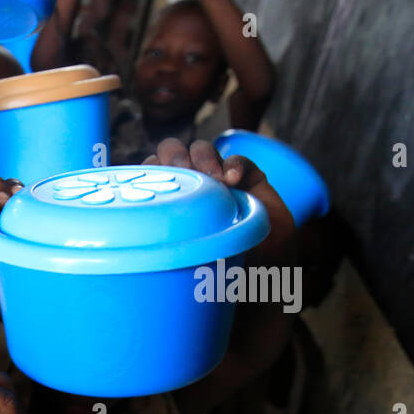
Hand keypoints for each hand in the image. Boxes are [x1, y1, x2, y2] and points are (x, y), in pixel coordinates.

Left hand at [146, 137, 294, 262]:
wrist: (266, 262)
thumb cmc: (221, 264)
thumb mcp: (190, 262)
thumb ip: (171, 252)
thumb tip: (147, 263)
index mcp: (169, 198)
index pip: (148, 173)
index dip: (147, 171)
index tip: (156, 186)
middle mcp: (190, 182)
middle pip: (170, 151)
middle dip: (173, 156)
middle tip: (182, 170)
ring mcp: (217, 175)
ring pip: (201, 149)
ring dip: (203, 158)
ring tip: (214, 179)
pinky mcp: (247, 175)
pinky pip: (238, 159)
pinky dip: (235, 164)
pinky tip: (234, 179)